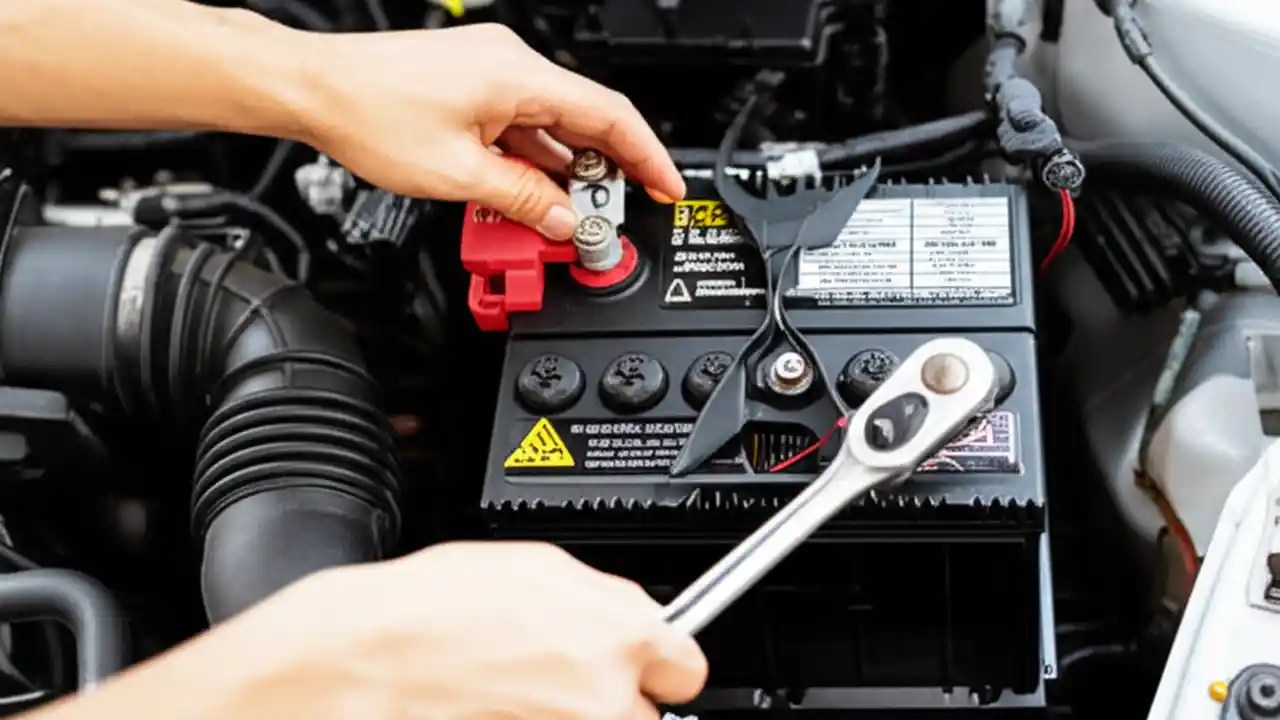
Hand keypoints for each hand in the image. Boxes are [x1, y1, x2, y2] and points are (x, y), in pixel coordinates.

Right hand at [169, 542, 707, 718]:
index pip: (686, 666)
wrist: (356, 665)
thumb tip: (633, 616)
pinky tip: (494, 703)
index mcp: (619, 635)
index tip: (646, 665)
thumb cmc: (425, 609)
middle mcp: (605, 699)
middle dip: (609, 694)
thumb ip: (602, 598)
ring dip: (571, 715)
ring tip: (514, 691)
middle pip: (643, 712)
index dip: (659, 663)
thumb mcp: (532, 566)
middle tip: (555, 675)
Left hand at [296, 25, 685, 239]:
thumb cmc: (370, 113)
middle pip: (584, 121)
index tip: (666, 187)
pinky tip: (531, 193)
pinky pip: (522, 123)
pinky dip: (533, 158)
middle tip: (612, 216)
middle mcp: (511, 63)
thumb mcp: (459, 177)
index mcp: (519, 76)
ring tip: (567, 217)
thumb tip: (564, 221)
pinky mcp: (472, 84)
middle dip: (604, 173)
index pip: (610, 116)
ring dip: (564, 171)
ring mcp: (491, 71)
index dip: (647, 157)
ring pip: (551, 125)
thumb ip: (524, 201)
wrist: (314, 89)